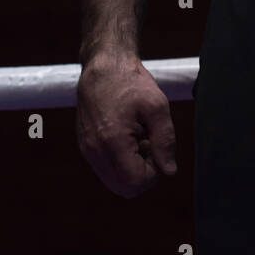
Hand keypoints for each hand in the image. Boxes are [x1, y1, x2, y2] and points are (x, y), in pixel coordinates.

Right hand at [76, 53, 177, 196]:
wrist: (103, 66)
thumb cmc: (131, 82)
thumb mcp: (157, 106)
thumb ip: (165, 141)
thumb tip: (169, 171)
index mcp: (112, 141)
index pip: (135, 182)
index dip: (154, 173)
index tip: (158, 148)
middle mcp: (94, 150)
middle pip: (124, 189)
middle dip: (143, 174)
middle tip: (150, 145)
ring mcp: (87, 150)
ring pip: (114, 182)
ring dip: (131, 169)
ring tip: (140, 139)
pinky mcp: (85, 146)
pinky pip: (105, 169)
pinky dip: (120, 162)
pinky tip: (128, 137)